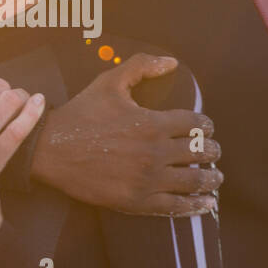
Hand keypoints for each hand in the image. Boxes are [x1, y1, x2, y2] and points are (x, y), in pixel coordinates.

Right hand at [30, 54, 221, 215]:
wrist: (52, 149)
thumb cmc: (81, 114)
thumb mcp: (110, 82)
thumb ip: (141, 66)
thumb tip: (171, 62)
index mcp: (153, 123)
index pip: (195, 125)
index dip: (206, 126)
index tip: (208, 129)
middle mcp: (155, 152)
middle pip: (199, 153)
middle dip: (212, 152)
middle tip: (214, 153)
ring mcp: (147, 179)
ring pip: (193, 181)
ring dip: (210, 179)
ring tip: (216, 178)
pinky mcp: (136, 200)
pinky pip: (174, 206)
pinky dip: (194, 206)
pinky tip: (205, 204)